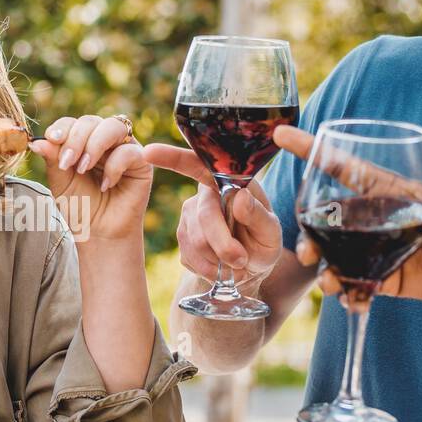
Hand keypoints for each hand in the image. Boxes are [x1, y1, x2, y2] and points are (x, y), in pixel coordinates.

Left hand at [28, 115, 151, 241]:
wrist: (99, 234)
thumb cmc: (80, 207)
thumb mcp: (60, 182)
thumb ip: (52, 160)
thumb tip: (37, 141)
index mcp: (83, 142)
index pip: (72, 123)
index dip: (62, 128)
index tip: (51, 139)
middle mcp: (104, 141)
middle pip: (91, 121)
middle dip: (75, 139)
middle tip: (66, 164)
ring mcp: (124, 149)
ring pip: (113, 126)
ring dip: (94, 145)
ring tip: (83, 169)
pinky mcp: (142, 163)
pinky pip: (129, 150)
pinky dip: (114, 165)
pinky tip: (105, 185)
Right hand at [141, 143, 282, 285]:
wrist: (248, 268)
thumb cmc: (263, 243)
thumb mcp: (272, 232)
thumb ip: (259, 216)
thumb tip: (240, 197)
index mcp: (228, 181)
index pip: (199, 165)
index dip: (173, 158)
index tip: (148, 152)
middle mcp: (204, 194)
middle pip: (204, 216)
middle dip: (224, 244)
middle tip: (242, 261)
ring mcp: (189, 216)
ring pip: (196, 240)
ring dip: (219, 259)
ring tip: (235, 262)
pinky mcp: (181, 237)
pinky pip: (190, 256)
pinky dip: (209, 268)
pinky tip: (220, 265)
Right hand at [273, 125, 421, 304]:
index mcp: (392, 193)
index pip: (345, 167)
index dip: (313, 150)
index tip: (282, 134)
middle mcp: (378, 219)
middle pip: (328, 220)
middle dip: (310, 235)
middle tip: (308, 253)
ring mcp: (379, 250)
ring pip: (336, 256)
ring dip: (325, 270)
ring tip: (332, 285)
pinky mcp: (388, 278)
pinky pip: (356, 286)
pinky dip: (349, 295)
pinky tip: (356, 304)